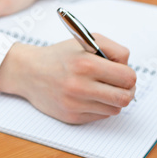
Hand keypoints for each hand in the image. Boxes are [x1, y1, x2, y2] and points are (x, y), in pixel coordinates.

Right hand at [0, 34, 136, 123]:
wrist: (27, 72)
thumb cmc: (59, 56)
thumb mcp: (85, 40)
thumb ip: (113, 50)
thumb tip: (129, 68)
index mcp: (85, 64)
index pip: (127, 77)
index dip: (128, 74)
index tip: (121, 72)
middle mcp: (80, 86)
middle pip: (125, 97)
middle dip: (126, 90)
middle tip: (119, 85)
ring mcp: (75, 104)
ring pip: (115, 109)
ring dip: (112, 100)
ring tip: (101, 89)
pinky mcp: (72, 117)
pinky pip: (100, 116)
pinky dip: (99, 107)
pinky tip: (88, 97)